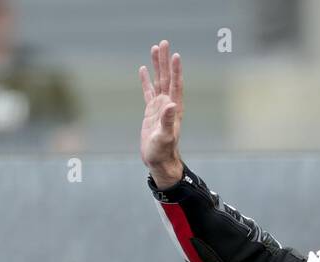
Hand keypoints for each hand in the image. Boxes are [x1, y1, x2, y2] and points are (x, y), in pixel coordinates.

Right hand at [139, 40, 184, 187]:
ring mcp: (160, 107)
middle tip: (163, 43)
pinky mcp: (151, 111)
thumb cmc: (163, 152)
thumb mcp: (165, 137)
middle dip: (165, 61)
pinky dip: (146, 80)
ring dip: (157, 66)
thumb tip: (171, 105)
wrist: (159, 161)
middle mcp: (168, 105)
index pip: (175, 85)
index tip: (174, 55)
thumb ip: (168, 121)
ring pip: (158, 81)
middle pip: (167, 78)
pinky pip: (148, 91)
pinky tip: (144, 69)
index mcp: (174, 109)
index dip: (175, 70)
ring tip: (154, 49)